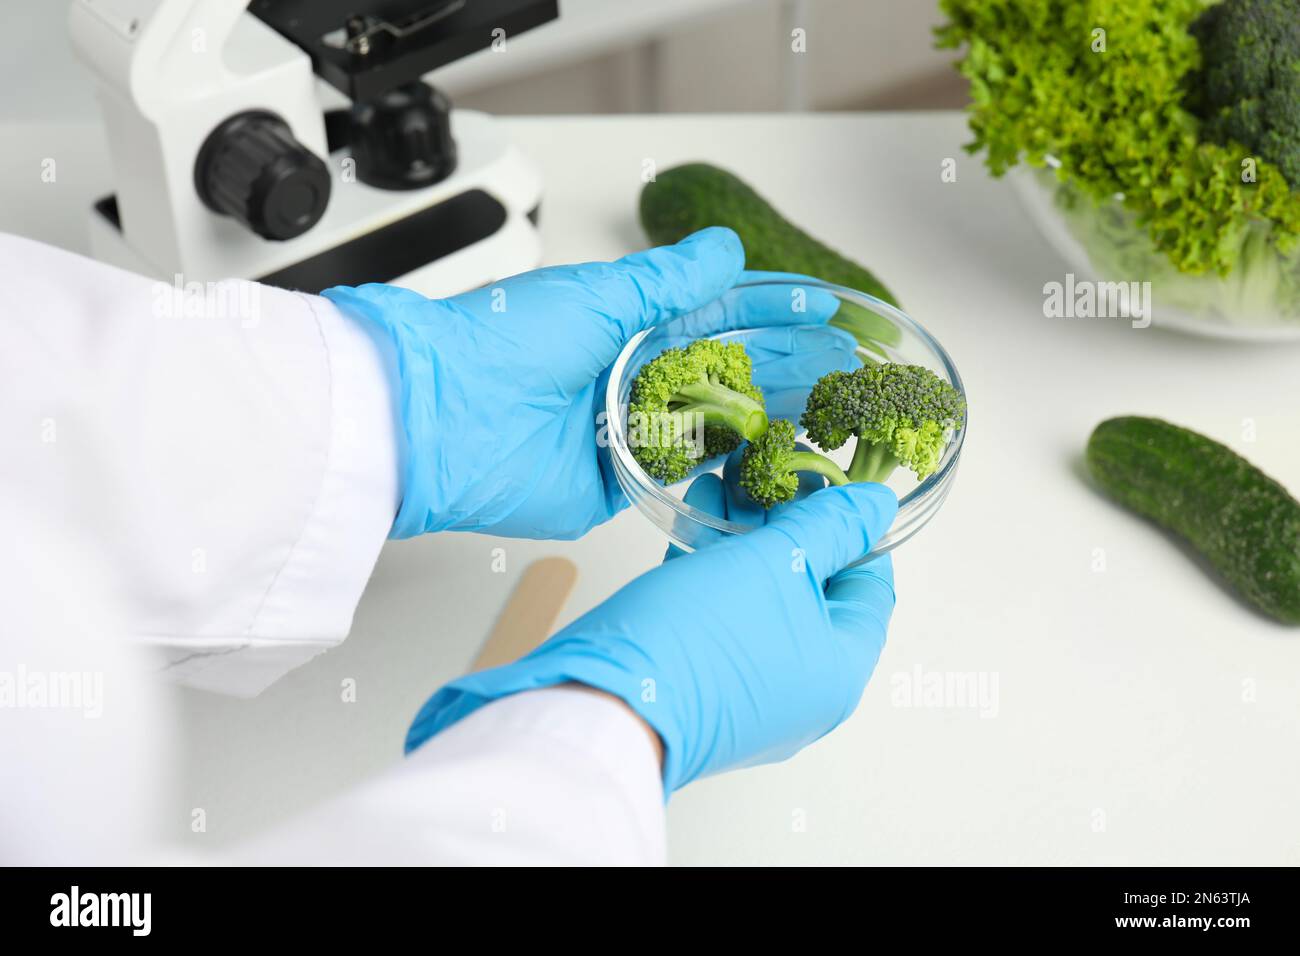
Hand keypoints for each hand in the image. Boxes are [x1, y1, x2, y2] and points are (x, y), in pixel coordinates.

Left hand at [322, 228, 856, 538]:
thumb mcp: (600, 295)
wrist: (446, 418)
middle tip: (842, 368)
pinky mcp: (616, 485)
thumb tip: (726, 249)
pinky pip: (680, 478)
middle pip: (722, 372)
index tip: (820, 312)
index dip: (769, 312)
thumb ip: (669, 281)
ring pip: (710, 426)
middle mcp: (627, 377)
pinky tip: (771, 463)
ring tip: (825, 413)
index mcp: (622, 324)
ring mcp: (625, 432)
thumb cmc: (507, 342)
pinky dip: (722, 471)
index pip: (714, 314)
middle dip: (782, 367)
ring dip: (764, 418)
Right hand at [404, 480, 897, 791]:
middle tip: (767, 472)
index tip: (826, 482)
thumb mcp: (774, 563)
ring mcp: (751, 690)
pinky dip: (715, 569)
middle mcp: (804, 689)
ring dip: (746, 538)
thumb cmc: (698, 640)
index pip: (871, 585)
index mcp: (840, 670)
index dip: (853, 526)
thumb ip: (829, 527)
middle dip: (787, 523)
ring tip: (724, 482)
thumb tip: (879, 504)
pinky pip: (723, 616)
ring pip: (762, 597)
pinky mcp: (703, 682)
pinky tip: (697, 517)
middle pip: (813, 589)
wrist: (602, 706)